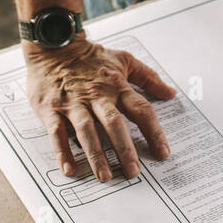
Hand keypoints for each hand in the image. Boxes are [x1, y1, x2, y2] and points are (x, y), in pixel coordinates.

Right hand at [24, 36, 176, 181]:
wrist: (55, 46)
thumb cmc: (90, 57)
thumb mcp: (124, 60)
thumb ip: (148, 77)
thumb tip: (170, 93)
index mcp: (116, 87)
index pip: (140, 110)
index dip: (154, 131)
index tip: (162, 152)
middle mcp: (96, 96)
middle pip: (114, 123)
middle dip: (125, 148)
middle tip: (133, 172)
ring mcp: (73, 104)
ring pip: (87, 131)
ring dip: (96, 155)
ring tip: (105, 176)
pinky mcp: (52, 109)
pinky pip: (57, 132)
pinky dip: (62, 151)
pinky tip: (69, 168)